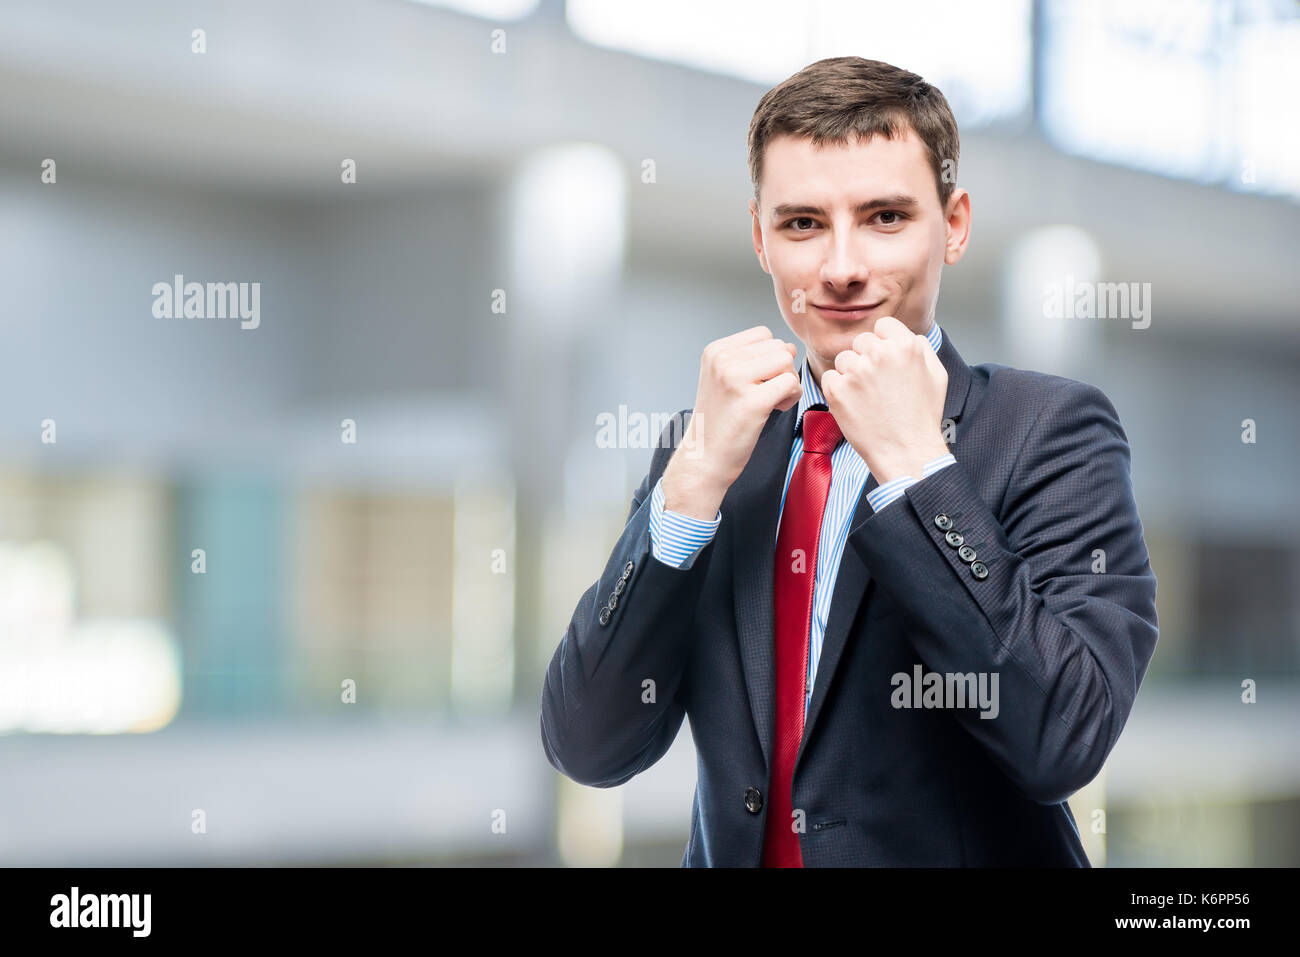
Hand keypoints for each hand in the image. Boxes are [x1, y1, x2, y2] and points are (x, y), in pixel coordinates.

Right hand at [663, 325, 801, 516]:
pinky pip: (791, 383)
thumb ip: (755, 359)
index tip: (756, 381)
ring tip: (770, 401)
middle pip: (777, 347)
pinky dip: (791, 398)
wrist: (703, 458)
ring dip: (787, 383)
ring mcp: (735, 379)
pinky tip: (774, 410)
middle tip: (764, 394)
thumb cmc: (719, 421)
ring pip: (786, 361)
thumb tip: (789, 347)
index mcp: (715, 351)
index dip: (768, 357)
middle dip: (780, 370)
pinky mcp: (752, 402)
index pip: (762, 334)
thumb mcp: (726, 379)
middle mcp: (722, 360)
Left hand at [820, 316, 949, 483]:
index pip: (882, 326)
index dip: (883, 342)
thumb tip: (908, 337)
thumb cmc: (922, 417)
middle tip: (877, 384)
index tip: (884, 360)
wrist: (906, 452)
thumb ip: (922, 348)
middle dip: (866, 358)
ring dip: (850, 374)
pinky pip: (829, 378)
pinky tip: (854, 404)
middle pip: (861, 341)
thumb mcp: (937, 375)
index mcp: (905, 346)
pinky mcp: (837, 391)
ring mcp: (855, 372)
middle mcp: (878, 354)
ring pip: (843, 359)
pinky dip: (837, 390)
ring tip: (867, 397)